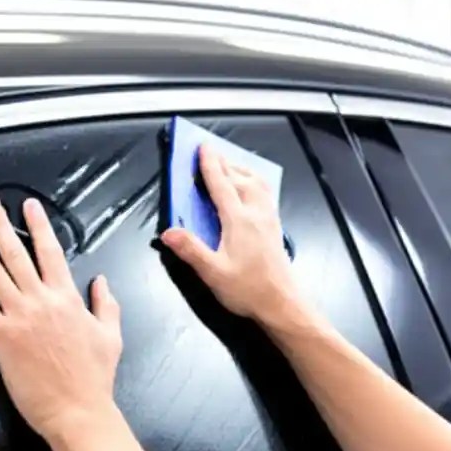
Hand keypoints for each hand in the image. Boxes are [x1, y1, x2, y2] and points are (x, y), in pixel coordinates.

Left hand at [0, 193, 122, 443]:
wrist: (78, 410)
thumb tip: (100, 281)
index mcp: (67, 298)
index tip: (27, 205)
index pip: (49, 252)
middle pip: (15, 253)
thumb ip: (105, 304)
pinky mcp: (1, 336)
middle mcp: (40, 300)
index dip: (38, 226)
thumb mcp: (110, 335)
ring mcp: (18, 316)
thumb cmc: (95, 377)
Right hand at [161, 144, 308, 325]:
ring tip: (228, 164)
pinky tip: (250, 186)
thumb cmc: (248, 290)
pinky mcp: (275, 227)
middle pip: (239, 178)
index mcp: (238, 221)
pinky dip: (253, 181)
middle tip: (210, 151)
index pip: (221, 185)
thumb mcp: (213, 273)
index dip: (209, 165)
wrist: (282, 303)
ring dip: (240, 169)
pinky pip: (265, 193)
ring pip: (256, 183)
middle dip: (223, 162)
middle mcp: (256, 214)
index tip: (202, 148)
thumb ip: (191, 250)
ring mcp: (268, 219)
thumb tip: (168, 232)